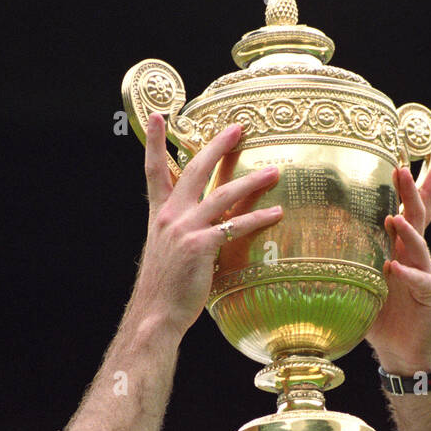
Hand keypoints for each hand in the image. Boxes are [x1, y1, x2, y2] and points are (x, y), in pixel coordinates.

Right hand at [132, 114, 281, 336]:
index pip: (154, 171)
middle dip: (217, 146)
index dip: (153, 142)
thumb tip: (204, 227)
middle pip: (196, 170)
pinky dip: (258, 218)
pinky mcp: (201, 246)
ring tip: (273, 171)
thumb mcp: (167, 253)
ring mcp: (185, 230)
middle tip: (238, 128)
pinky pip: (235, 226)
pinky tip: (277, 213)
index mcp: (160, 216)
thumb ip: (182, 233)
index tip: (158, 116)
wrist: (157, 314)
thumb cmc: (165, 289)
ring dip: (251, 181)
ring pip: (222, 195)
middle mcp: (170, 217)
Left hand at [366, 162, 430, 373]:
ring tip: (394, 217)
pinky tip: (397, 266)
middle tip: (401, 170)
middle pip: (417, 218)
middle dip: (411, 193)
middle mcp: (415, 257)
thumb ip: (347, 265)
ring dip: (408, 230)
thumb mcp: (362, 285)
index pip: (407, 213)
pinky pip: (421, 281)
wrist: (404, 351)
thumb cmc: (381, 316)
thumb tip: (306, 250)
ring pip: (420, 246)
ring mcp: (426, 274)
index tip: (403, 160)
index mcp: (400, 250)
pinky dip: (408, 274)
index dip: (410, 188)